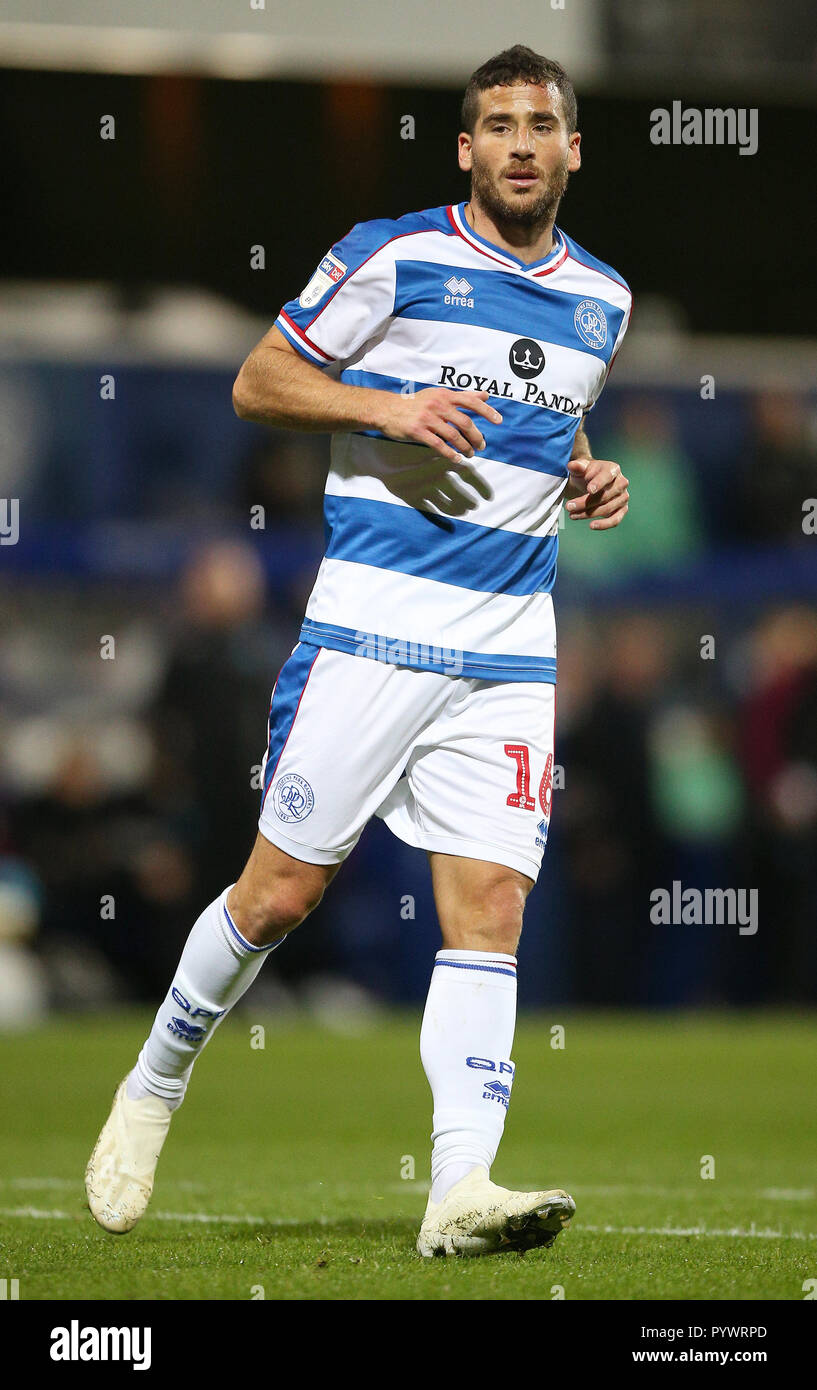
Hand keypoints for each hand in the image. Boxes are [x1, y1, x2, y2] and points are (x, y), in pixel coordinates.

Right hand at [378, 388, 502, 465]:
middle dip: (476, 436)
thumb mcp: (438, 395)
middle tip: (482, 446)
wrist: (387, 410)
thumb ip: (462, 397)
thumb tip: (485, 396)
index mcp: (444, 395)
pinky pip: (439, 445)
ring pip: (453, 435)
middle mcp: (438, 405)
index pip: (471, 401)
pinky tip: (457, 458)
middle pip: (465, 422)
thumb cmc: (415, 404)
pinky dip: (450, 453)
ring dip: (465, 447)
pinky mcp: (418, 431)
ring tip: (470, 454)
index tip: (499, 420)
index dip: (487, 411)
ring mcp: (427, 418)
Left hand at [565, 457, 628, 529]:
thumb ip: (577, 466)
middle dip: (585, 503)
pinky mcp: (621, 510)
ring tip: (572, 515)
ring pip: (607, 509)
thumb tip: (572, 465)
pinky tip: (591, 526)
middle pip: (605, 496)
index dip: (599, 483)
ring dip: (588, 514)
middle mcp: (621, 483)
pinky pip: (615, 520)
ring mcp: (623, 497)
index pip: (607, 476)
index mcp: (613, 469)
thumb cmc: (586, 474)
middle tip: (568, 506)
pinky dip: (604, 525)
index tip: (589, 490)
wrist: (591, 483)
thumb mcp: (580, 468)